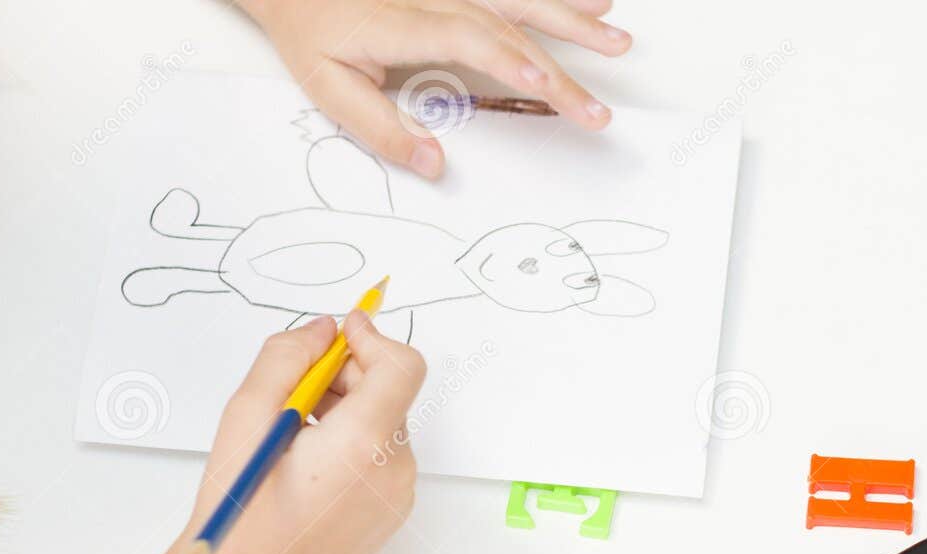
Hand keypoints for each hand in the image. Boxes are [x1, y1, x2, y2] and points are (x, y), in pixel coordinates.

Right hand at [169, 313, 423, 553]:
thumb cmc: (238, 512)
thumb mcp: (248, 414)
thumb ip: (288, 356)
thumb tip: (324, 331)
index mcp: (365, 442)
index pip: (402, 365)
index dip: (373, 339)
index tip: (342, 333)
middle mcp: (394, 471)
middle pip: (391, 396)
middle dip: (349, 378)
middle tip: (294, 391)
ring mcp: (397, 500)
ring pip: (385, 429)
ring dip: (347, 415)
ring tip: (291, 437)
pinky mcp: (389, 519)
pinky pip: (382, 463)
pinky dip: (352, 449)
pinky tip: (305, 469)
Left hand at [240, 0, 629, 176]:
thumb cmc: (311, 31)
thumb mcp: (328, 87)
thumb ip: (380, 128)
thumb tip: (431, 163)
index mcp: (402, 21)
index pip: (469, 39)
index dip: (512, 60)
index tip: (549, 85)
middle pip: (507, 26)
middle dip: (560, 65)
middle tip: (597, 107)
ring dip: (571, 18)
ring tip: (615, 39)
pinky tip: (595, 1)